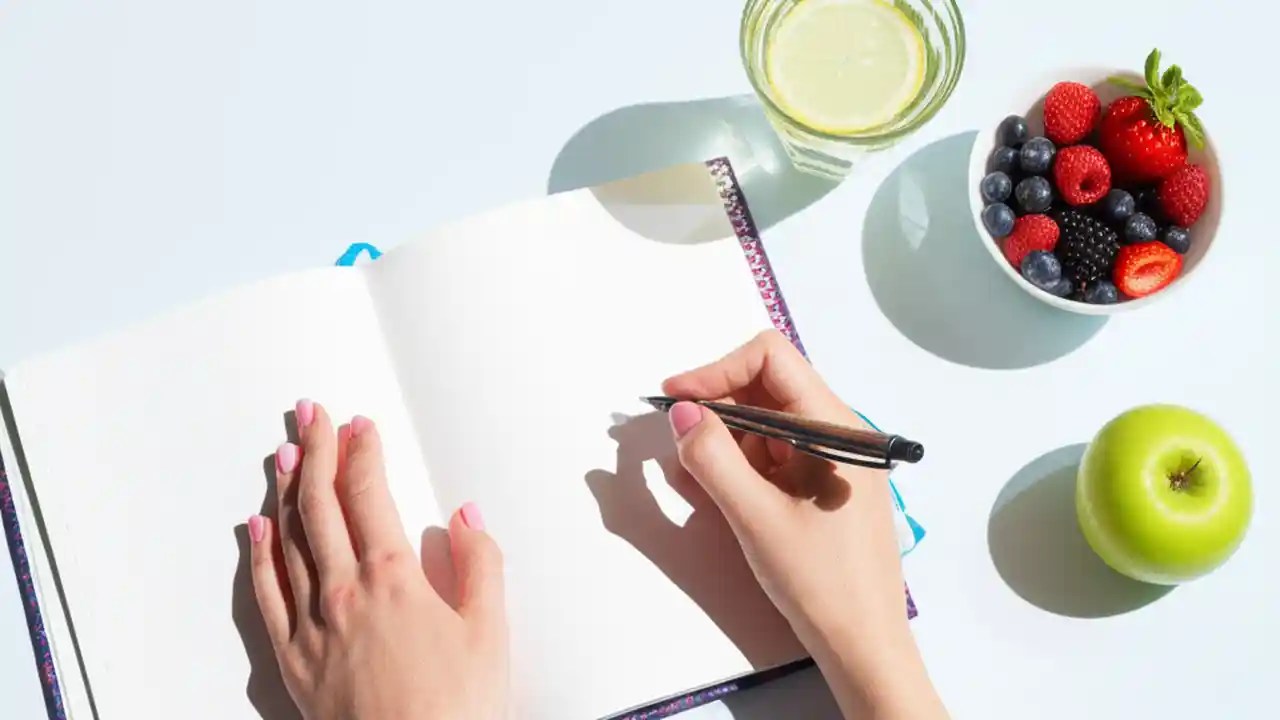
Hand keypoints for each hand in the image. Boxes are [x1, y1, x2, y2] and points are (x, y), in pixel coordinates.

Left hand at [248, 400, 506, 719]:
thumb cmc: (454, 709)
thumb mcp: (490, 631)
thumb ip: (479, 563)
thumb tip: (465, 514)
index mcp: (393, 578)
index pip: (368, 495)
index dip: (362, 452)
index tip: (360, 425)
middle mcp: (344, 591)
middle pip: (320, 504)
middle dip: (315, 451)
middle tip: (311, 414)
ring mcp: (312, 623)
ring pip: (289, 539)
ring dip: (285, 490)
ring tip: (284, 453)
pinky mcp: (292, 658)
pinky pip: (267, 592)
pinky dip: (260, 553)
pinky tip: (257, 528)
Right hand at [662, 331, 945, 719]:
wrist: (863, 645)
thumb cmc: (818, 580)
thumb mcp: (754, 517)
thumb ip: (712, 457)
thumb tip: (681, 411)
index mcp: (834, 426)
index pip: (771, 359)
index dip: (717, 370)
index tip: (675, 400)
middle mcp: (837, 433)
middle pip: (767, 389)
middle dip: (716, 408)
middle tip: (675, 441)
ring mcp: (832, 462)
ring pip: (766, 426)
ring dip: (724, 441)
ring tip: (690, 475)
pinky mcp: (822, 489)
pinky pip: (775, 459)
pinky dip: (741, 467)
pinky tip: (714, 490)